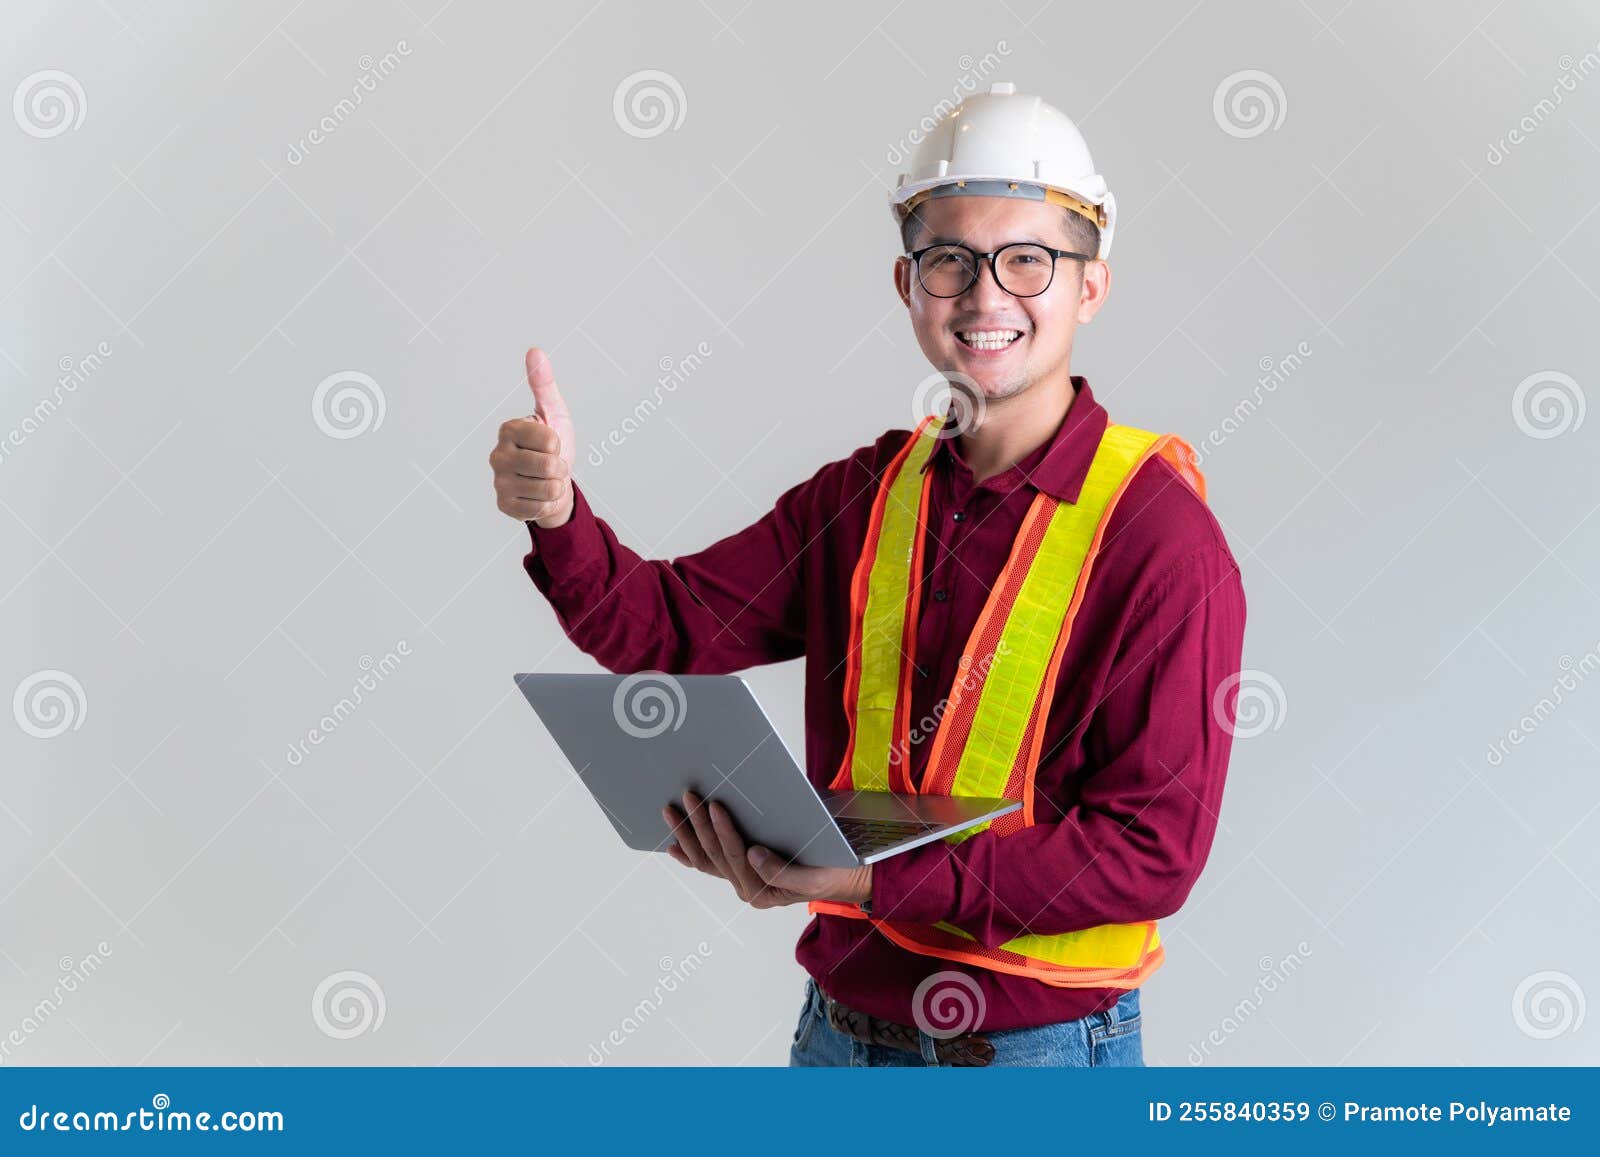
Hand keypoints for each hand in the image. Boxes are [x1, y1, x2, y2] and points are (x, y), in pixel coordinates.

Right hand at [490, 347, 576, 527]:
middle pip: (549, 465)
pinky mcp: (504, 505)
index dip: (559, 444)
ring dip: (555, 486)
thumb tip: (534, 351)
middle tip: (552, 464)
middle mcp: (497, 455)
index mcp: (508, 429)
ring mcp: (499, 482)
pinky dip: (547, 503)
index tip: (551, 443)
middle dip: (560, 467)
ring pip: (548, 489)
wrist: (554, 482)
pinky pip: (539, 508)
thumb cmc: (554, 446)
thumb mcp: (554, 413)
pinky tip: (538, 495)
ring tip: (546, 480)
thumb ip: (544, 385)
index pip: (549, 439)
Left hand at [663, 790, 871, 908]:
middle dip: (699, 825)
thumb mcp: (815, 876)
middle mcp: (747, 888)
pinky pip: (710, 866)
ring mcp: (741, 880)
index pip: (735, 856)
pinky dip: (690, 855)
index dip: (723, 830)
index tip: (715, 805)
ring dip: (687, 835)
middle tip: (689, 796)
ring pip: (706, 859)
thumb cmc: (831, 871)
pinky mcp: (741, 872)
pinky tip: (673, 847)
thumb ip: (783, 872)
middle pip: (714, 855)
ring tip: (671, 812)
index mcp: (762, 891)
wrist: (842, 878)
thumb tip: (753, 854)